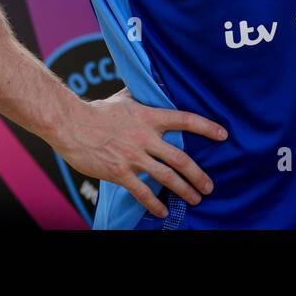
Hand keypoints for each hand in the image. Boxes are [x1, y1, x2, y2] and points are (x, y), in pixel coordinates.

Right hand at [48, 88, 227, 219]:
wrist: (71, 124)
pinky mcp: (120, 172)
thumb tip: (153, 84)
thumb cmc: (98, 110)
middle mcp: (146, 137)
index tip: (224, 135)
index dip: (207, 127)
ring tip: (196, 199)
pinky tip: (163, 211)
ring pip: (166, 176)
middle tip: (210, 186)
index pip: (186, 120)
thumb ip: (142, 95)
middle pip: (181, 158)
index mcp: (150, 117)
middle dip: (198, 174)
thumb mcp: (125, 98)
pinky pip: (142, 191)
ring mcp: (133, 156)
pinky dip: (154, 203)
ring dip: (184, 190)